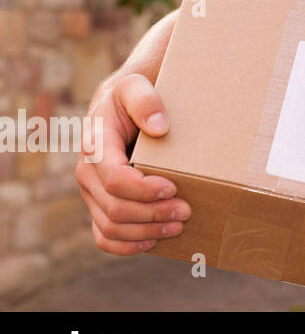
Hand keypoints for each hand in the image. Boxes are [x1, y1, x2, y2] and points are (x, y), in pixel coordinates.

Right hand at [75, 73, 190, 253]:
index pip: (115, 178)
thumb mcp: (137, 87)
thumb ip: (146, 102)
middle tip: (187, 211)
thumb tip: (159, 128)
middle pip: (116, 208)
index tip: (174, 186)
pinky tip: (152, 242)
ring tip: (178, 226)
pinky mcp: (99, 205)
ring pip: (110, 227)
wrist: (119, 107)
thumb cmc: (131, 97)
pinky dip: (126, 245)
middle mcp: (88, 173)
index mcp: (95, 145)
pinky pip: (103, 236)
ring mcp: (92, 192)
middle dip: (153, 214)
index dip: (144, 189)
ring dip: (145, 233)